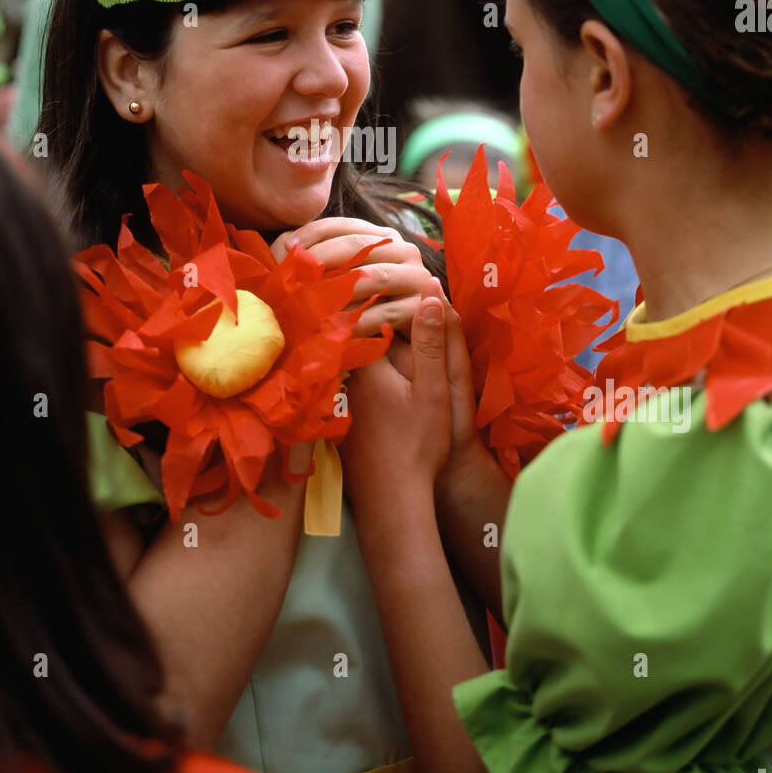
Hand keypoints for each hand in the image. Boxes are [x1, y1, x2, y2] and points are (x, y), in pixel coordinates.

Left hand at [270, 216, 431, 337]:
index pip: (343, 225)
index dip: (312, 232)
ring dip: (335, 291)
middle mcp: (404, 249)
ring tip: (306, 303)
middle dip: (320, 259)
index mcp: (383, 236)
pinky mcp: (419, 307)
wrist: (405, 344)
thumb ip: (316, 258)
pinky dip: (355, 321)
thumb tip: (285, 247)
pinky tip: (331, 330)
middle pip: (356, 246)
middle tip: (293, 277)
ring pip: (370, 277)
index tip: (286, 248)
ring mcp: (416, 277)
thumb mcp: (341, 278)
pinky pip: (382, 312)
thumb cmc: (364, 307)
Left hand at [340, 279, 476, 515]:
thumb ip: (431, 342)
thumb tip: (432, 292)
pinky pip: (344, 373)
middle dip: (365, 304)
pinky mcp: (338, 413)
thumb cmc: (418, 446)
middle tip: (382, 281)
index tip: (391, 272)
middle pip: (352, 327)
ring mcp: (337, 395)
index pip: (365, 309)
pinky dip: (355, 358)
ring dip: (359, 330)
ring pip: (346, 350)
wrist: (392, 500)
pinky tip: (370, 358)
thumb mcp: (434, 390)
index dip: (380, 289)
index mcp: (365, 361)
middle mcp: (344, 373)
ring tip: (376, 308)